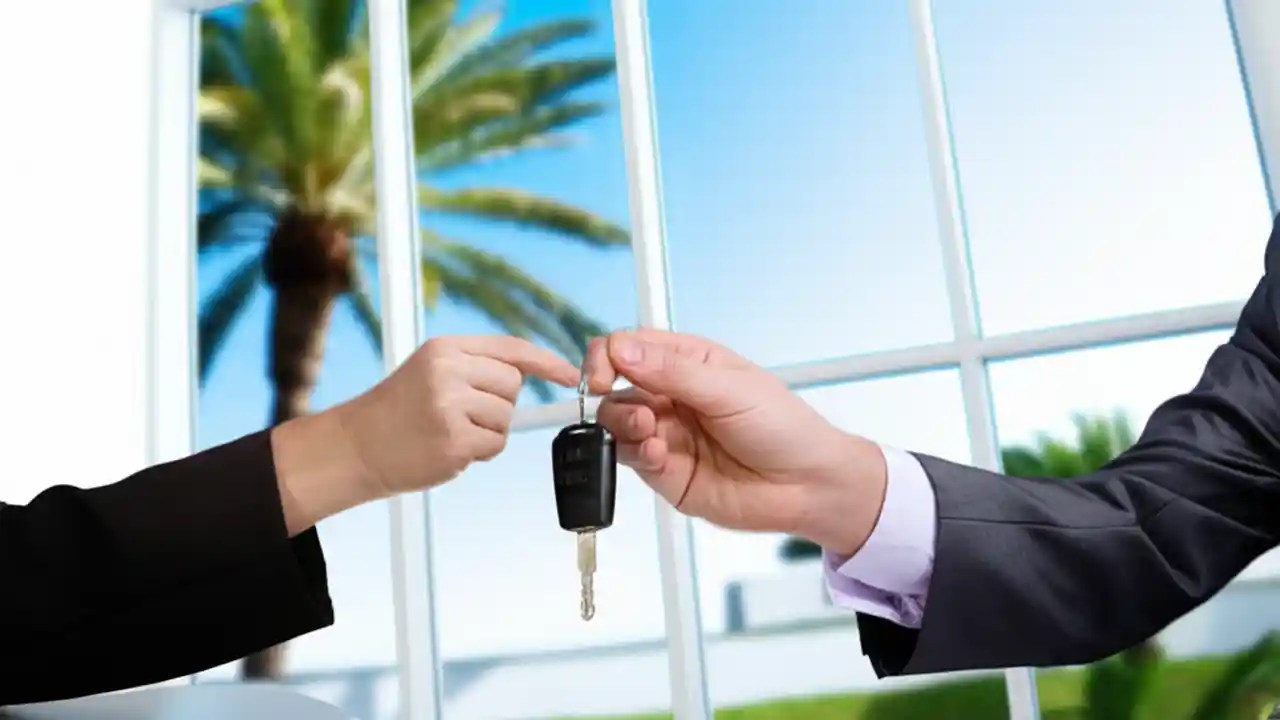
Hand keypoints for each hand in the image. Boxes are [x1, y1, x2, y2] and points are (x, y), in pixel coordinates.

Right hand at [272, 335, 578, 534]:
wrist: (357, 446)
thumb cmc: (399, 410)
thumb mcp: (432, 369)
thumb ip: (475, 365)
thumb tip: (531, 373)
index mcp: (445, 348)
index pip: (510, 348)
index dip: (546, 362)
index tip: (571, 375)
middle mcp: (449, 371)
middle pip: (513, 385)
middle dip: (498, 403)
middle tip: (459, 412)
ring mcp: (451, 406)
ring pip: (506, 418)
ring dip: (488, 431)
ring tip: (449, 430)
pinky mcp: (454, 441)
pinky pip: (495, 444)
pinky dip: (479, 451)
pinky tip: (448, 448)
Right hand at [585, 330, 887, 555]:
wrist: (807, 486)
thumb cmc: (784, 427)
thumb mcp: (729, 389)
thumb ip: (671, 371)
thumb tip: (621, 349)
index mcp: (688, 361)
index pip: (629, 347)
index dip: (608, 356)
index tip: (604, 372)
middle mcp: (671, 395)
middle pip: (614, 385)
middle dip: (610, 394)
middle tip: (636, 410)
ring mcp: (666, 433)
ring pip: (615, 423)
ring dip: (623, 426)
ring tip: (651, 434)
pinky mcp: (665, 471)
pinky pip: (630, 458)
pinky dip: (636, 455)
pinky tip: (660, 455)